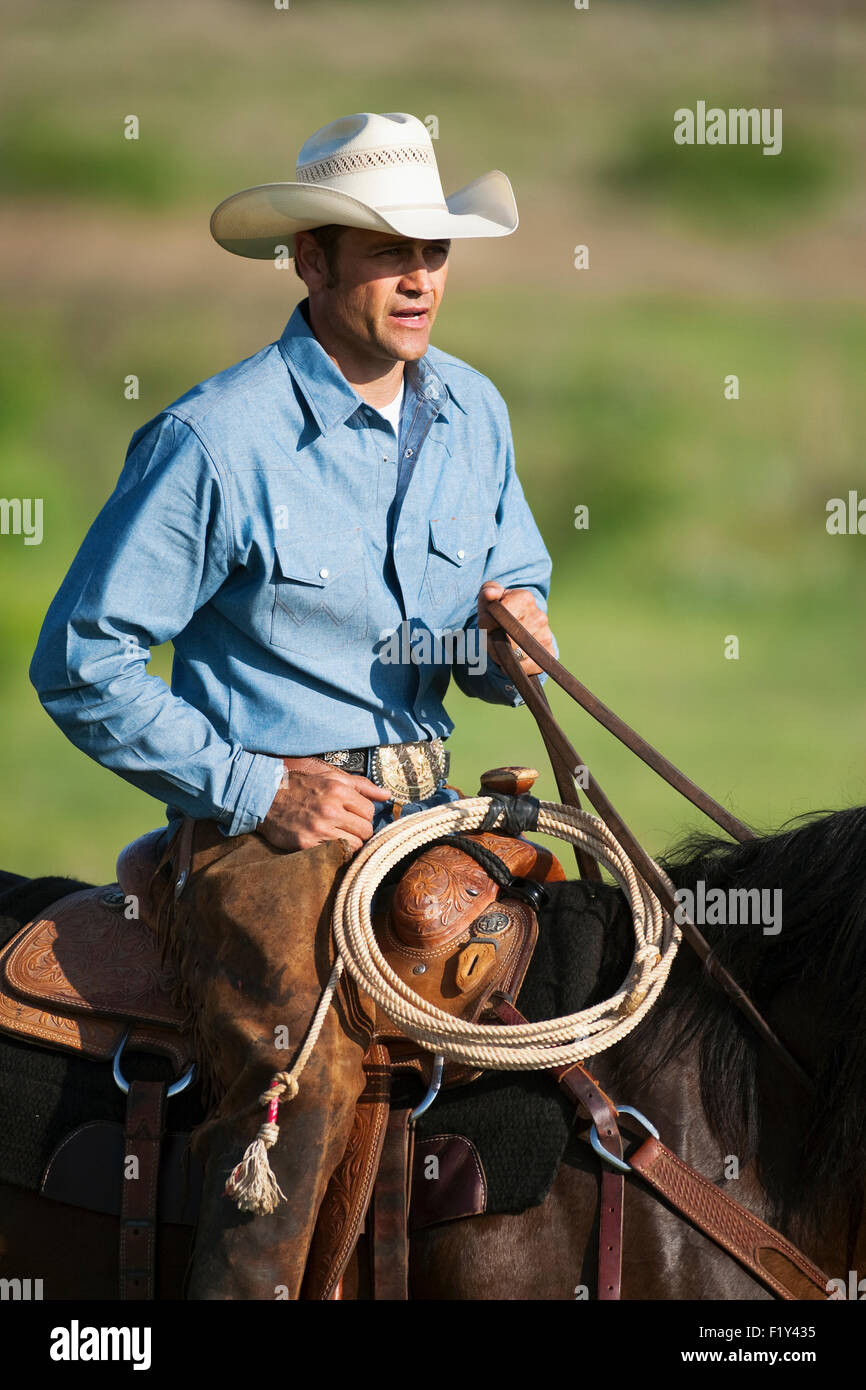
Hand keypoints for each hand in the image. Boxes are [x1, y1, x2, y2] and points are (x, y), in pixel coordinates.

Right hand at [259, 756, 390, 852]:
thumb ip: (361, 786)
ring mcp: (318, 829)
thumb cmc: (300, 787)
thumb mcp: (331, 778)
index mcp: (338, 790)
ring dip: (350, 843)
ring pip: (354, 845)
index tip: (353, 815)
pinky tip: (327, 843)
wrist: (265, 798)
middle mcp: (330, 809)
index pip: (369, 812)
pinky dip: (335, 852)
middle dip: (360, 831)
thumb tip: (387, 794)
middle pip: (366, 831)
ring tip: (338, 836)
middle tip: (348, 828)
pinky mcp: (306, 844)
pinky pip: (335, 855)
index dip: (363, 815)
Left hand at [477, 582, 554, 677]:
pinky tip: (513, 658)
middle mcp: (540, 616)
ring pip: (515, 654)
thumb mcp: (489, 599)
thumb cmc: (499, 612)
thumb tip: (490, 594)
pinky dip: (514, 667)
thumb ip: (487, 591)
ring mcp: (546, 635)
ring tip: (502, 647)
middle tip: (493, 638)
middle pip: (507, 638)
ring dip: (502, 656)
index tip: (487, 623)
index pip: (501, 616)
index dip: (488, 624)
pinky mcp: (550, 653)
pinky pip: (526, 667)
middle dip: (494, 642)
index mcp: (525, 598)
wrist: (519, 627)